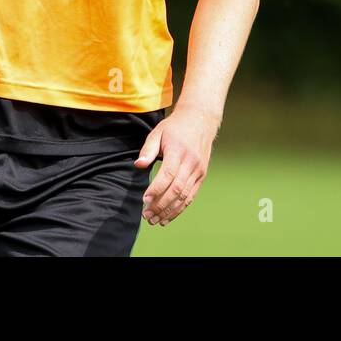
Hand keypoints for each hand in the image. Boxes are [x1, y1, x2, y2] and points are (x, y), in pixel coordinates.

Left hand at [133, 101, 219, 225]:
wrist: (200, 120)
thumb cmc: (175, 127)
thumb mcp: (158, 132)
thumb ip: (148, 150)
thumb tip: (138, 165)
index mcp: (178, 151)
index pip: (168, 174)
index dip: (156, 189)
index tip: (144, 200)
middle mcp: (191, 162)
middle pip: (176, 189)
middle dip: (161, 205)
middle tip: (147, 216)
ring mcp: (198, 170)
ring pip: (184, 195)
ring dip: (170, 210)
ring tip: (156, 220)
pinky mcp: (201, 175)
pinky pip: (191, 195)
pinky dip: (180, 208)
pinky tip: (168, 216)